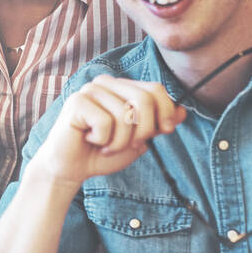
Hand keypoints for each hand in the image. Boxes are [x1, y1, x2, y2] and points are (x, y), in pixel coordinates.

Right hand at [29, 76, 186, 187]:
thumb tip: (183, 111)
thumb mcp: (137, 140)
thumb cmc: (101, 153)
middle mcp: (106, 83)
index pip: (156, 89)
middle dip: (144, 130)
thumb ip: (157, 125)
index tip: (162, 132)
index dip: (165, 112)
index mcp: (121, 87)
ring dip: (120, 142)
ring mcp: (90, 90)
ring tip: (106, 146)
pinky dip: (104, 141)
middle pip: (145, 100)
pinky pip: (106, 123)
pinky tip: (90, 140)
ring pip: (125, 115)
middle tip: (131, 145)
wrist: (69, 169)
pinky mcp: (77, 102)